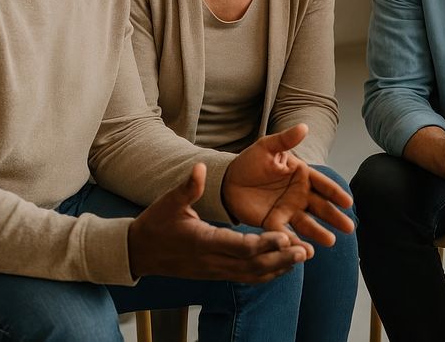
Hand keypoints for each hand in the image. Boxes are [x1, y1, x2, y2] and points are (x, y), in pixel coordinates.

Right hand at [128, 162, 306, 282]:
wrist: (139, 252)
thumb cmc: (155, 223)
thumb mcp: (169, 201)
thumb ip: (189, 186)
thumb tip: (201, 167)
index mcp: (202, 241)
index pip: (238, 247)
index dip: (263, 244)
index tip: (285, 237)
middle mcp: (211, 260)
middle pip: (251, 265)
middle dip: (280, 258)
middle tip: (305, 249)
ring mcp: (214, 271)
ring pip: (252, 274)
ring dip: (279, 267)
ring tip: (303, 256)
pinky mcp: (216, 274)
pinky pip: (246, 277)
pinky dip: (267, 273)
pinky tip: (285, 265)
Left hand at [222, 124, 354, 247]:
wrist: (228, 181)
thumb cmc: (250, 161)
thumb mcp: (267, 147)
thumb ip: (285, 140)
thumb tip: (304, 126)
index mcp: (301, 175)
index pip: (323, 185)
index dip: (335, 194)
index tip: (348, 203)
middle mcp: (299, 194)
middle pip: (320, 207)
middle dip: (335, 217)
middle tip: (349, 228)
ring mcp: (288, 210)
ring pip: (307, 223)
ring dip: (319, 233)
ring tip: (330, 241)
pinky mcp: (273, 223)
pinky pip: (286, 233)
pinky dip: (295, 242)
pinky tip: (304, 251)